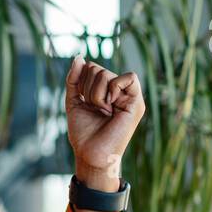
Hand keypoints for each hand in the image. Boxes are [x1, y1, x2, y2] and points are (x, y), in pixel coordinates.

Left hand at [64, 55, 144, 190]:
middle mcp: (117, 92)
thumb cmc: (83, 133)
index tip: (84, 102)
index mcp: (104, 91)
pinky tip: (110, 105)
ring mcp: (128, 97)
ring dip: (96, 95)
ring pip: (106, 75)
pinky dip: (114, 88)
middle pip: (97, 69)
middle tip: (94, 109)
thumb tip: (79, 56)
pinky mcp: (136, 103)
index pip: (91, 68)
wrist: (90, 154)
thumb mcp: (74, 101)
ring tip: (102, 112)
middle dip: (87, 89)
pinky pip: (129, 78)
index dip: (81, 81)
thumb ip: (74, 79)